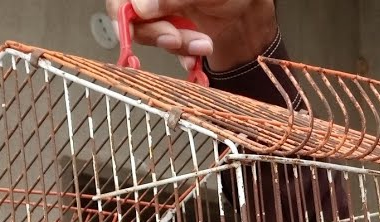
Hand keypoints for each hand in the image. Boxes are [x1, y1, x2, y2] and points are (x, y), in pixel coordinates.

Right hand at [105, 0, 277, 71]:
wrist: (255, 18)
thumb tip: (142, 6)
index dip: (124, 9)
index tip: (144, 16)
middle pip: (129, 16)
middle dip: (155, 32)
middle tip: (174, 38)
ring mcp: (163, 15)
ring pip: (148, 36)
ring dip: (176, 45)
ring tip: (201, 43)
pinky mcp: (173, 36)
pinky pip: (165, 50)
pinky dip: (183, 56)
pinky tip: (200, 50)